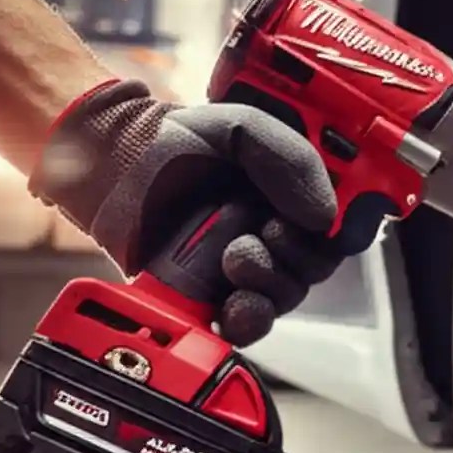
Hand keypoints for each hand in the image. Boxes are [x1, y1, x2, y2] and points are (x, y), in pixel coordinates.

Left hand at [32, 80, 345, 345]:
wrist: (110, 166)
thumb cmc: (171, 138)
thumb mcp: (243, 128)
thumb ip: (293, 162)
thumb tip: (325, 218)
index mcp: (290, 189)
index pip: (341, 224)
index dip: (342, 232)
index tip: (322, 227)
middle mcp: (274, 227)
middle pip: (317, 266)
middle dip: (297, 258)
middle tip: (266, 234)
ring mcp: (244, 264)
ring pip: (286, 296)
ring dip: (270, 286)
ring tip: (234, 260)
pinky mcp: (211, 295)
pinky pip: (248, 324)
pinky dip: (249, 322)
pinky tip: (233, 309)